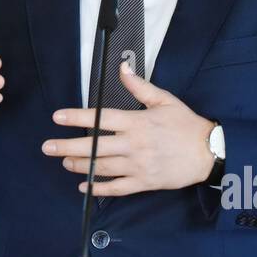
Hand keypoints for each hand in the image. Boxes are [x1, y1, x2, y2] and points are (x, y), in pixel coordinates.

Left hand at [42, 61, 215, 195]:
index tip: (57, 117)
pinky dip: (99, 188)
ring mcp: (138, 165)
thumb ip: (140, 86)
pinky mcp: (145, 182)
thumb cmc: (186, 125)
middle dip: (67, 147)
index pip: (101, 118)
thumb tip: (122, 67)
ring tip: (63, 162)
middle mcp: (134, 144)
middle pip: (94, 146)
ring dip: (79, 165)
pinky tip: (84, 186)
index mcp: (137, 122)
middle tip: (47, 147)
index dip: (77, 117)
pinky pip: (117, 188)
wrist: (209, 152)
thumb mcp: (165, 100)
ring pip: (101, 167)